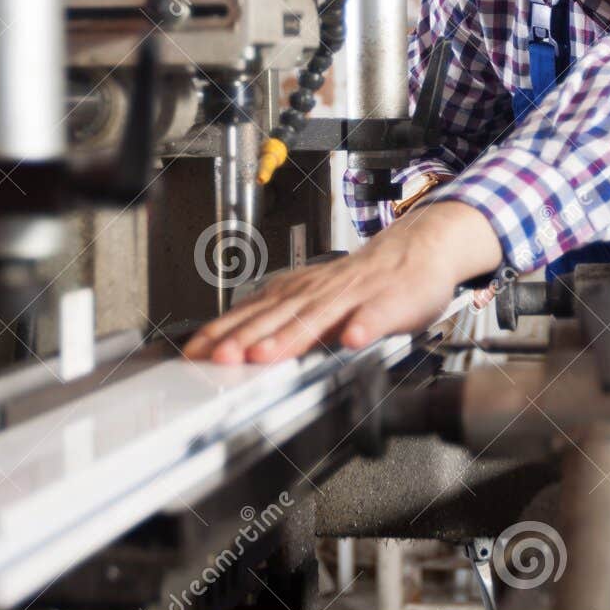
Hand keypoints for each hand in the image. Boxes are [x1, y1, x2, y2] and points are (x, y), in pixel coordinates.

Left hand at [182, 200, 502, 363]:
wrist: (416, 250)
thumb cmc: (363, 283)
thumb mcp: (312, 298)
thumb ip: (277, 321)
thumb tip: (231, 344)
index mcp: (297, 293)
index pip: (250, 315)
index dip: (222, 334)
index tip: (194, 355)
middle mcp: (318, 293)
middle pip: (276, 318)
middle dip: (245, 339)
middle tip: (219, 359)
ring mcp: (353, 297)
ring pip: (318, 318)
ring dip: (290, 336)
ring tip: (265, 355)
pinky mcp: (388, 303)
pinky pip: (375, 316)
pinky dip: (363, 326)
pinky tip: (353, 340)